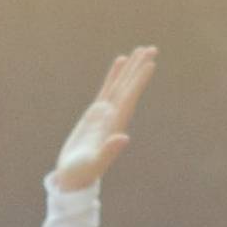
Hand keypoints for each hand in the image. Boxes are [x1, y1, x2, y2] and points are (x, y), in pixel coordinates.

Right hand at [49, 46, 155, 192]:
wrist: (74, 178)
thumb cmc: (82, 173)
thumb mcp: (94, 163)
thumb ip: (109, 151)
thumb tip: (124, 138)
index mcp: (115, 125)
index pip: (129, 97)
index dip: (139, 81)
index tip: (150, 64)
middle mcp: (114, 116)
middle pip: (129, 87)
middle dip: (139, 68)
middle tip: (152, 48)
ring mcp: (105, 114)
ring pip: (120, 85)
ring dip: (130, 69)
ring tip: (139, 51)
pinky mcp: (95, 113)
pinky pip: (107, 89)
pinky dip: (114, 75)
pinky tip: (120, 62)